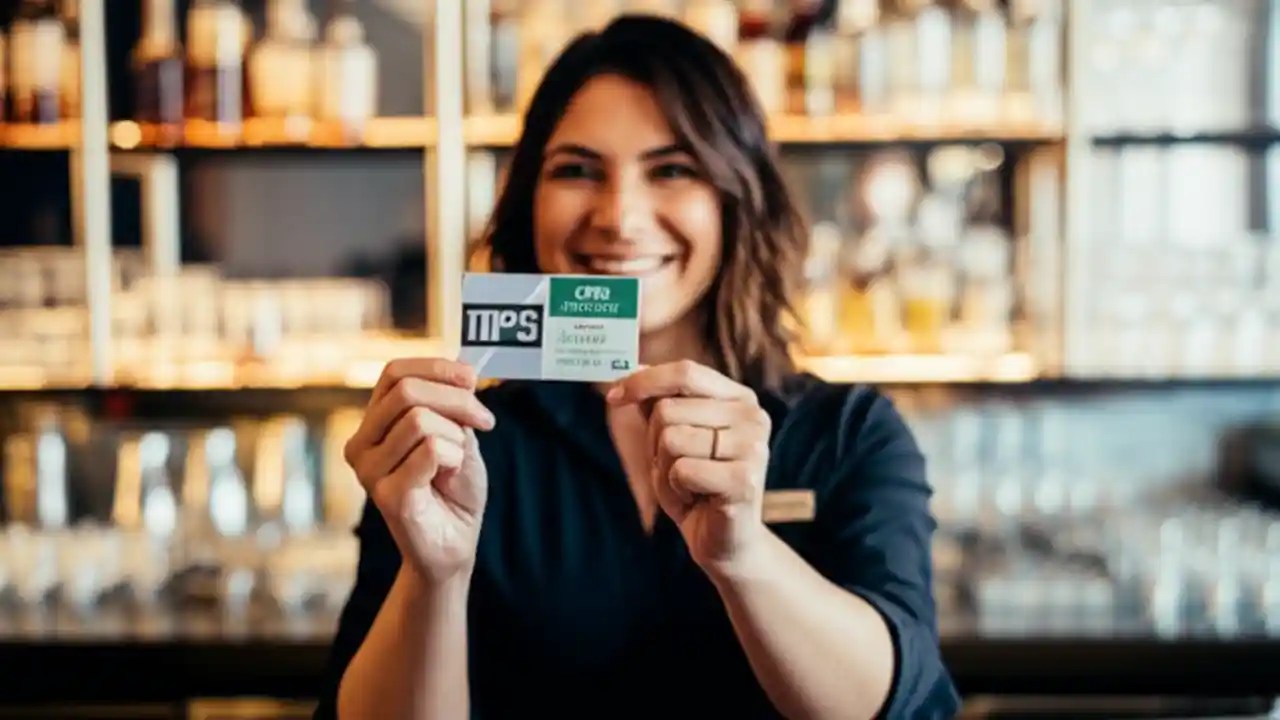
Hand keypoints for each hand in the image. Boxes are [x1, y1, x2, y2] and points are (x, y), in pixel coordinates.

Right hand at [344, 358, 494, 583]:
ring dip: (456, 435)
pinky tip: (450, 475)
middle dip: (457, 400)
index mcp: (374, 423)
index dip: (437, 367)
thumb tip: (463, 372)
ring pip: (419, 419)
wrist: (455, 542)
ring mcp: (369, 471)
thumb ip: (452, 405)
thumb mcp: (457, 435)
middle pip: (407, 391)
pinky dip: (455, 456)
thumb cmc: (453, 488)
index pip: (394, 372)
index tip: (472, 379)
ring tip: (458, 460)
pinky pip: (430, 449)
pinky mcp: (387, 494)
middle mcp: (361, 443)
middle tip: (484, 420)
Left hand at [607, 360, 770, 575]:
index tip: (613, 396)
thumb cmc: (697, 485)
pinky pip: (681, 471)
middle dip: (655, 443)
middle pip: (668, 410)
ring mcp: (753, 447)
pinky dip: (676, 490)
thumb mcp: (671, 438)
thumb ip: (657, 403)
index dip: (644, 381)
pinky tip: (697, 500)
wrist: (726, 541)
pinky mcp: (745, 480)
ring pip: (671, 439)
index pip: (685, 372)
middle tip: (675, 467)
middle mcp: (752, 416)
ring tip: (689, 484)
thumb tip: (631, 366)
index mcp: (739, 398)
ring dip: (666, 469)